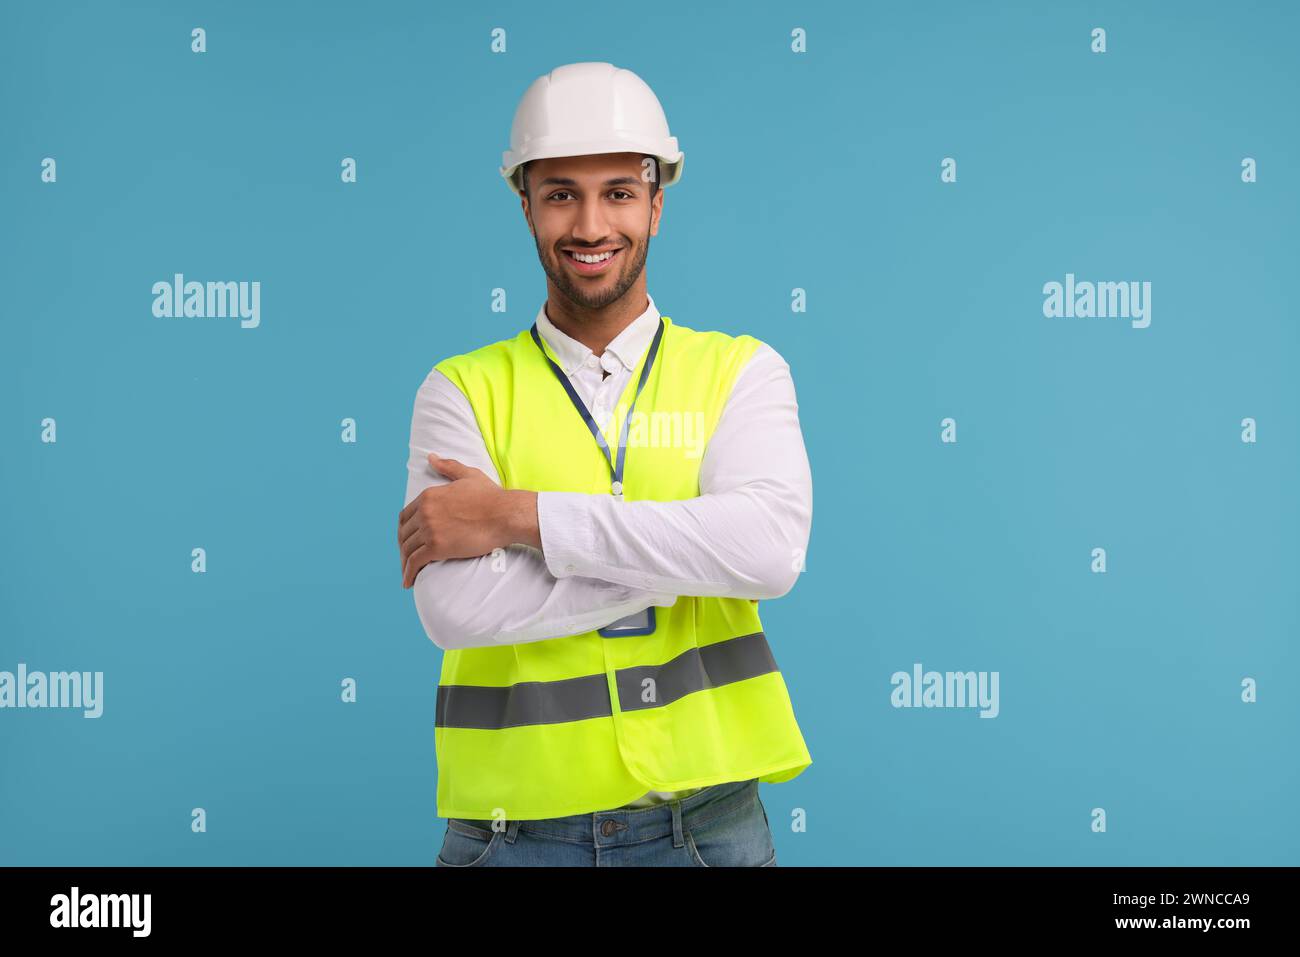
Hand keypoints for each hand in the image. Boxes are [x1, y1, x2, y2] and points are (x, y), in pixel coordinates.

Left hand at [398, 455, 535, 587]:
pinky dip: (408, 573)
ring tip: (408, 573)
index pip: (405, 516)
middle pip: (403, 534)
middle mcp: (424, 511)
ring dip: (405, 563)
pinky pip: (415, 562)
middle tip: (407, 559)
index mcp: (428, 495)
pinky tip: (408, 582)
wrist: (505, 514)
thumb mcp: (468, 475)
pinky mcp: (437, 547)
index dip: (404, 531)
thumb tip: (431, 457)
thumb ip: (447, 466)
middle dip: (403, 548)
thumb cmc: (491, 496)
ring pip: (407, 549)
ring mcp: (429, 529)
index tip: (408, 540)